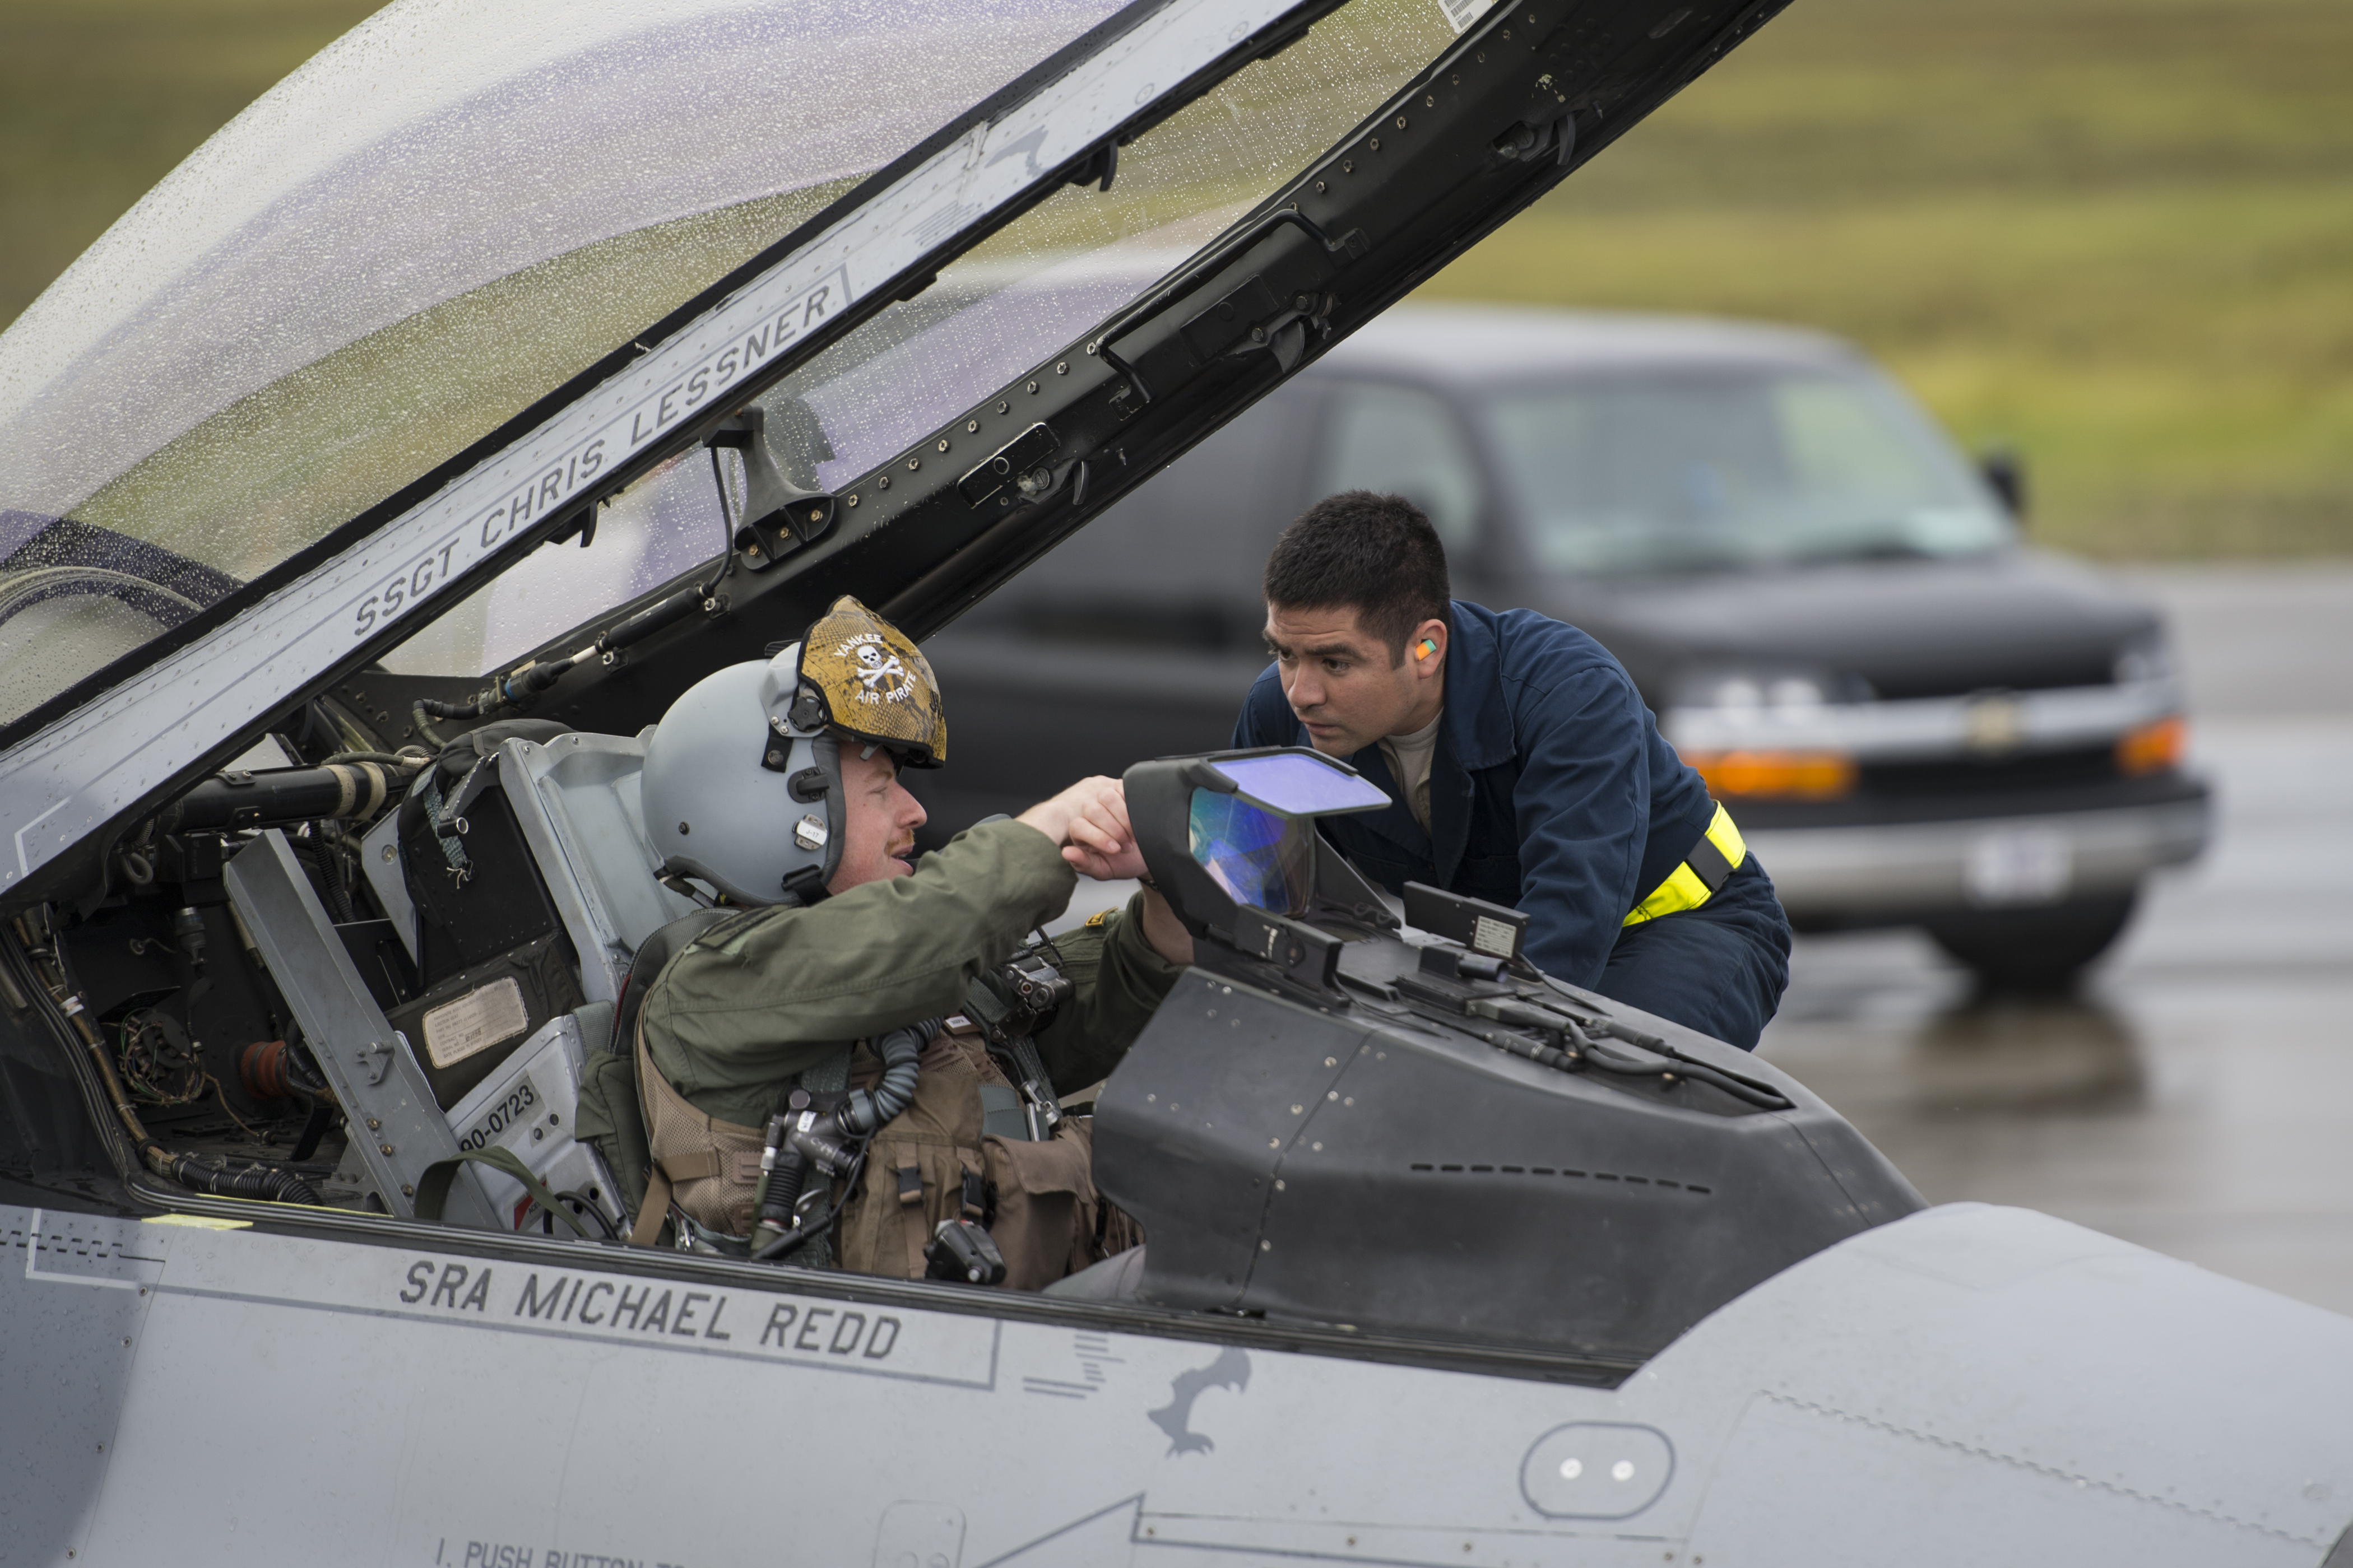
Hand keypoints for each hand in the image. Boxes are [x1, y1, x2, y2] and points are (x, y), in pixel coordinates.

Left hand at [1014, 776, 1135, 875]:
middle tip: (1126, 846)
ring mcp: (1106, 800)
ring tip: (1133, 833)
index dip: (1097, 837)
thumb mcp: (1103, 869)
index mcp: (1080, 831)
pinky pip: (1123, 789)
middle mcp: (1090, 813)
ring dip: (1123, 817)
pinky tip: (1138, 819)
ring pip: (1106, 796)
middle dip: (1114, 830)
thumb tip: (1066, 853)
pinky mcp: (1122, 790)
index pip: (1078, 825)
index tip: (1116, 850)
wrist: (1147, 855)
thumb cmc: (1122, 863)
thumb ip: (1084, 863)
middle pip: (1092, 810)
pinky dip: (1131, 806)